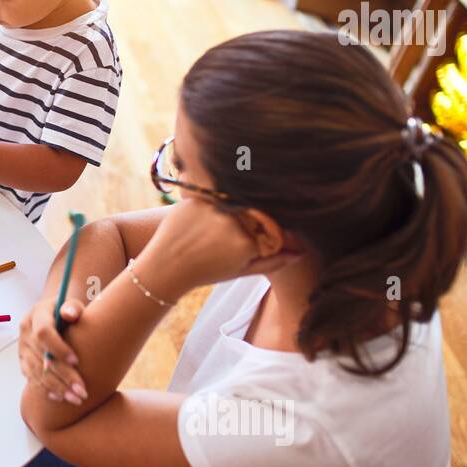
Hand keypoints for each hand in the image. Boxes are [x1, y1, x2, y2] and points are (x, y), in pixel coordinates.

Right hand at [18, 297, 87, 405]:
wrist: (53, 317)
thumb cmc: (67, 312)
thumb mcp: (71, 305)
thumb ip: (72, 307)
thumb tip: (70, 314)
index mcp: (36, 315)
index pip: (43, 333)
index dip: (58, 348)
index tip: (77, 361)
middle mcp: (25, 332)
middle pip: (41, 357)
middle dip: (63, 375)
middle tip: (82, 390)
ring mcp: (22, 349)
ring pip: (36, 372)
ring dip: (56, 387)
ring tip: (76, 399)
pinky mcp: (23, 362)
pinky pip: (32, 378)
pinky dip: (47, 389)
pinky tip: (62, 398)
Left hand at [147, 196, 300, 294]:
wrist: (166, 267)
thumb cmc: (206, 271)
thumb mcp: (241, 270)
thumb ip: (272, 261)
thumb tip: (300, 253)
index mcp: (247, 243)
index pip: (269, 228)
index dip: (262, 234)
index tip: (249, 241)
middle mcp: (234, 223)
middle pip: (252, 213)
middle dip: (244, 223)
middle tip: (223, 238)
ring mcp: (215, 209)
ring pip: (233, 202)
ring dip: (226, 213)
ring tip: (208, 232)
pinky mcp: (196, 198)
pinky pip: (212, 195)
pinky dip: (209, 206)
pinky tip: (197, 222)